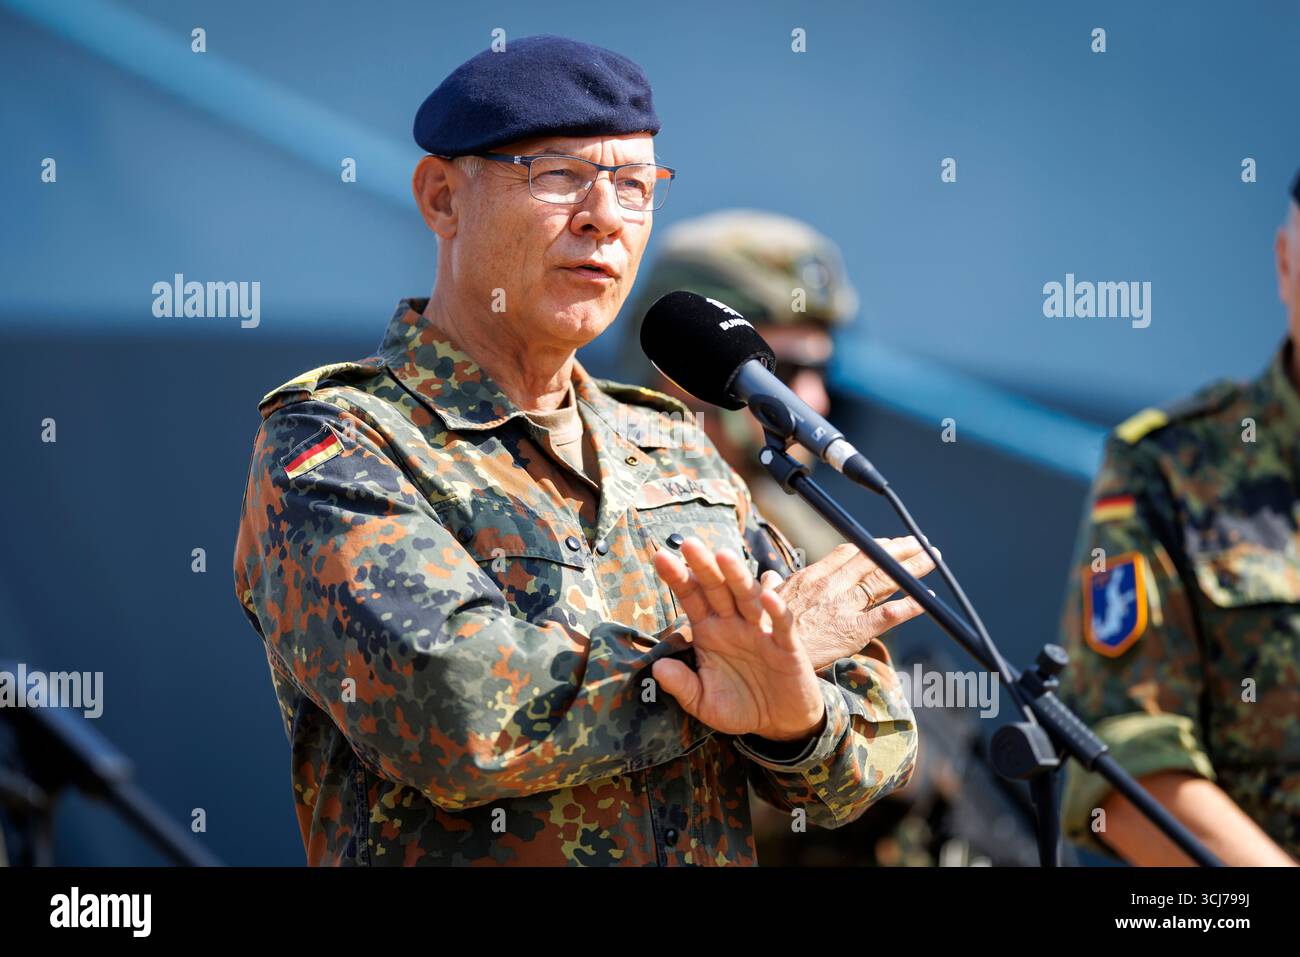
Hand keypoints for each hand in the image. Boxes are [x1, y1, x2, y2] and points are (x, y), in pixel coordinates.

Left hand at [651, 537, 824, 740]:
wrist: (780, 722)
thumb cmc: (740, 706)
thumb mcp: (704, 703)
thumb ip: (682, 686)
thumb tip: (657, 667)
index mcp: (710, 631)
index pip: (692, 597)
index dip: (677, 577)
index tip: (660, 557)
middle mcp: (733, 624)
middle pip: (717, 588)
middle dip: (703, 566)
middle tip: (688, 543)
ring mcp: (760, 631)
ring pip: (747, 597)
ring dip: (737, 577)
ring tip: (723, 557)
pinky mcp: (787, 646)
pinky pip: (782, 623)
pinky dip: (776, 609)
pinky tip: (767, 596)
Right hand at [759, 538, 937, 671]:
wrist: (768, 655)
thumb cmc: (761, 630)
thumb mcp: (762, 601)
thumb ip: (772, 588)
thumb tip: (768, 578)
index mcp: (811, 577)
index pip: (846, 554)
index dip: (869, 547)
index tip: (883, 543)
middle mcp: (831, 586)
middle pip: (871, 561)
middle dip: (898, 550)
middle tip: (918, 542)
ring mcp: (844, 606)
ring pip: (885, 580)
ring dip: (911, 567)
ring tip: (931, 557)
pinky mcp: (854, 630)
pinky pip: (889, 614)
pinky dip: (911, 604)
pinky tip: (928, 598)